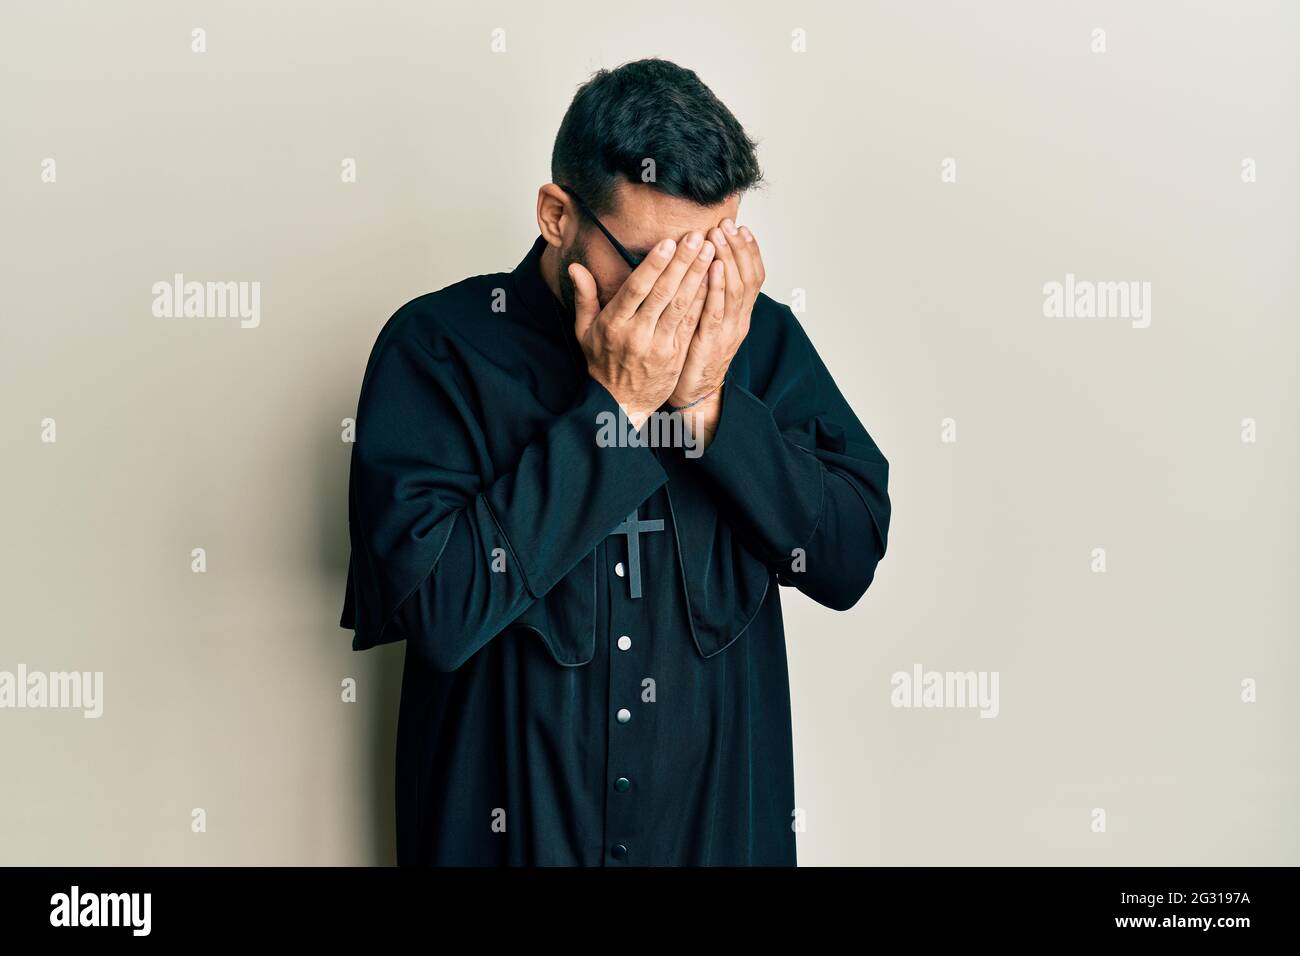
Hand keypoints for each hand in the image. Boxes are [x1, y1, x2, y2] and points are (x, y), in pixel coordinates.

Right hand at [571, 231, 715, 428]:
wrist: (621, 404)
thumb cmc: (602, 364)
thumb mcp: (584, 332)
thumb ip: (584, 298)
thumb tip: (576, 267)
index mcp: (613, 325)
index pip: (636, 289)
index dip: (654, 265)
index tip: (668, 242)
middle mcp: (637, 334)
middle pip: (664, 293)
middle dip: (682, 262)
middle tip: (698, 237)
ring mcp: (659, 346)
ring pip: (682, 306)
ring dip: (697, 276)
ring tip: (710, 251)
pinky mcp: (676, 355)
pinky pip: (691, 323)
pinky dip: (703, 300)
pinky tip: (713, 280)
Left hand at [666, 218, 762, 409]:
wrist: (695, 395)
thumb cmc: (696, 357)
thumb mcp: (709, 322)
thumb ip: (711, 295)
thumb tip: (706, 263)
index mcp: (740, 314)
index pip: (753, 276)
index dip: (749, 250)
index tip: (741, 227)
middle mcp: (739, 320)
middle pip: (748, 277)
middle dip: (738, 247)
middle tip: (728, 223)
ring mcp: (728, 332)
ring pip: (735, 289)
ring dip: (727, 259)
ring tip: (719, 236)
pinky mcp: (712, 342)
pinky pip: (717, 310)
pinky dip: (716, 286)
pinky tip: (711, 266)